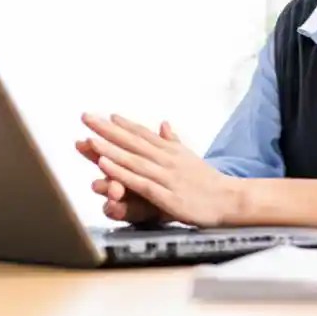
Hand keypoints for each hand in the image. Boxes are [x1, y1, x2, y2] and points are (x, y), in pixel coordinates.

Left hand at [80, 113, 240, 227]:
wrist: (230, 199)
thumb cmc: (208, 181)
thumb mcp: (190, 157)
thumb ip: (173, 141)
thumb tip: (163, 123)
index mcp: (172, 151)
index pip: (143, 134)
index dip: (123, 124)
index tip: (104, 115)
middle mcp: (167, 160)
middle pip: (133, 142)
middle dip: (107, 130)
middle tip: (86, 117)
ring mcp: (166, 177)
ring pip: (133, 160)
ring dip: (110, 149)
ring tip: (90, 139)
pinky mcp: (166, 196)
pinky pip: (140, 183)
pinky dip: (121, 173)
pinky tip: (105, 166)